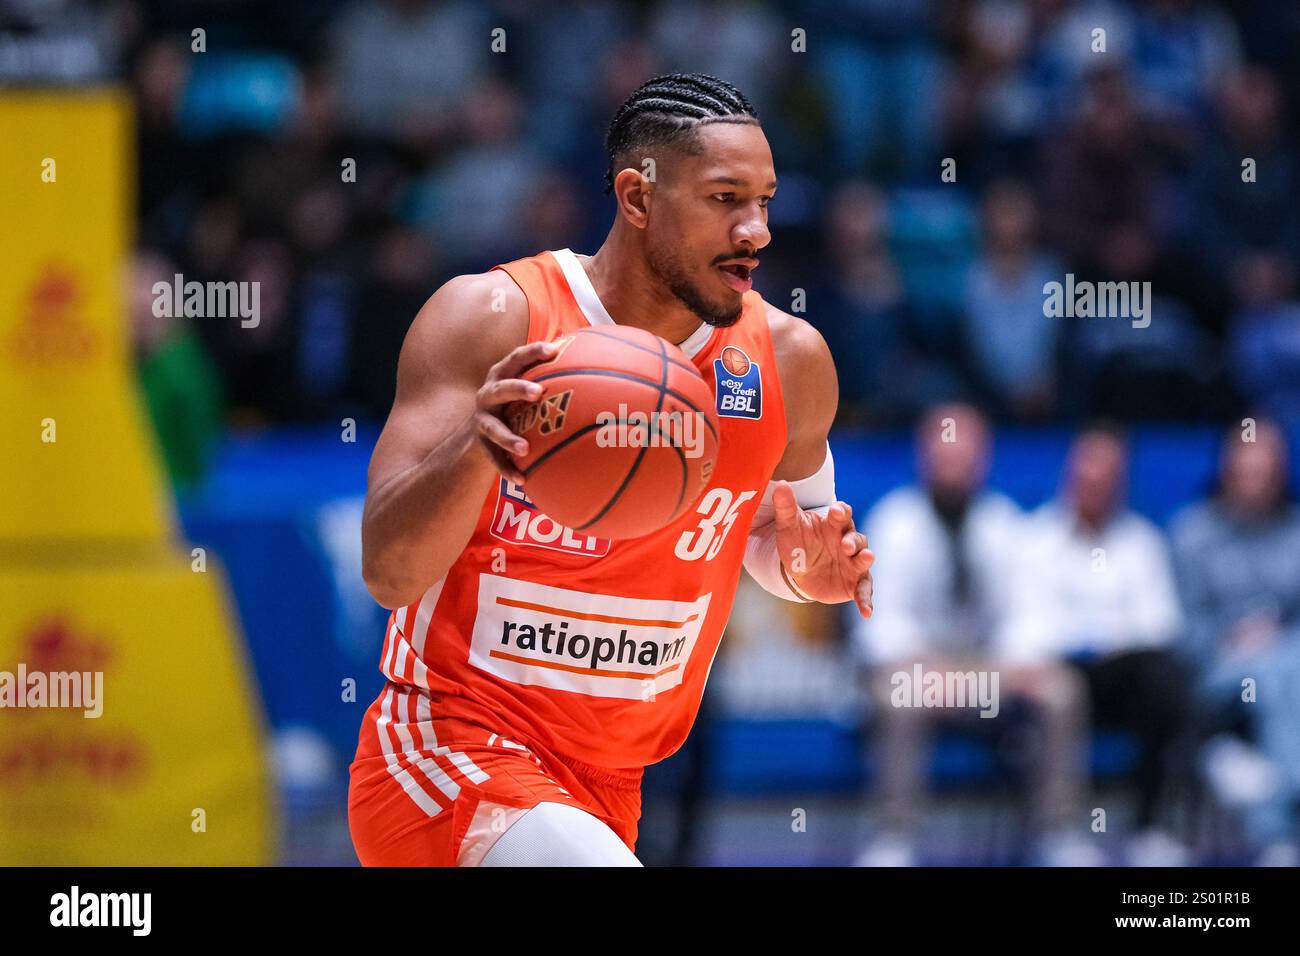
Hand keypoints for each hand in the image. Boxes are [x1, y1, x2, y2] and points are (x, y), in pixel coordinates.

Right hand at [472, 339, 559, 483]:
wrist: (480, 429)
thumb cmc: (515, 401)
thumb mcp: (527, 382)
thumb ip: (551, 370)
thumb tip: (591, 351)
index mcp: (501, 374)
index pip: (516, 358)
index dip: (532, 352)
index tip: (553, 349)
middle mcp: (488, 395)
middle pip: (501, 389)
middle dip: (518, 388)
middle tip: (539, 392)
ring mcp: (483, 420)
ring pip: (493, 428)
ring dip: (508, 438)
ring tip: (525, 448)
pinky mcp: (482, 444)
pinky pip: (494, 459)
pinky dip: (507, 469)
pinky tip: (522, 481)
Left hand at [772, 481, 874, 616]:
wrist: (798, 571)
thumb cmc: (796, 543)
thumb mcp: (788, 525)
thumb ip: (786, 507)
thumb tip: (780, 484)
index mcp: (834, 524)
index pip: (842, 514)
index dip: (840, 512)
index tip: (836, 510)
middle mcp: (848, 541)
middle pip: (856, 537)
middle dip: (852, 540)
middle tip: (845, 544)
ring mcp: (853, 562)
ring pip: (864, 559)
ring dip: (865, 559)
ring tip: (866, 558)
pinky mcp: (854, 582)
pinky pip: (863, 591)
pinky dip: (866, 600)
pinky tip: (866, 612)